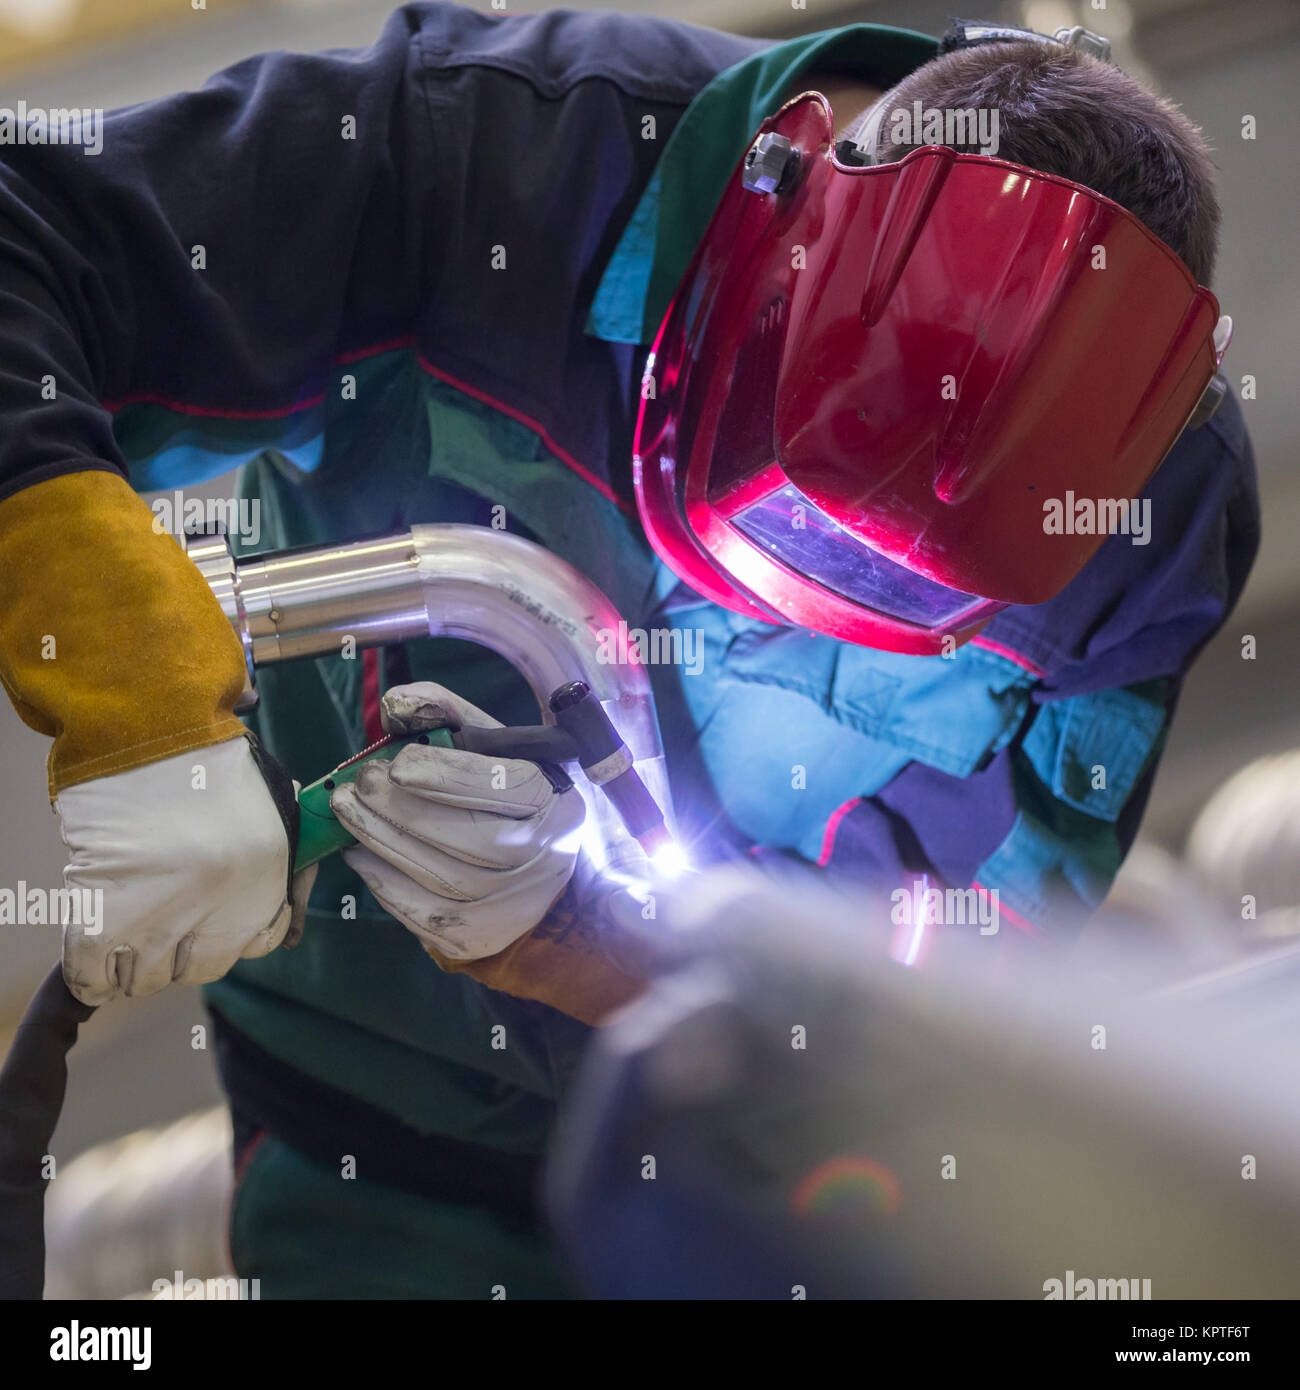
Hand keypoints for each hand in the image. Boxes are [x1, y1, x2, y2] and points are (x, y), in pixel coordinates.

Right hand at [57, 735, 312, 1005]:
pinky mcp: (105, 914)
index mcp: (265, 878)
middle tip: (155, 925)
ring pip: (145, 978)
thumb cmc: (205, 757)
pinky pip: (94, 973)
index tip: (204, 929)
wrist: (149, 727)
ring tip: (122, 932)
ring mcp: (162, 914)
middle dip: (176, 953)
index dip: (225, 937)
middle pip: (195, 970)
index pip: (254, 945)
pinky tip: (91, 958)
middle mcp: (219, 905)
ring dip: (131, 964)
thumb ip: (267, 858)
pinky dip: (89, 973)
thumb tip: (274, 913)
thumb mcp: (266, 807)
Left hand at [331, 682, 584, 960]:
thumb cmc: (510, 798)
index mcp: (556, 801)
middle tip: (358, 787)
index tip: (398, 764)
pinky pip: (423, 911)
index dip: (449, 776)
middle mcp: (543, 857)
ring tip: (347, 812)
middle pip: (471, 837)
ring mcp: (513, 904)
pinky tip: (360, 855)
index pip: (505, 787)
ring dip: (384, 842)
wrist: (541, 879)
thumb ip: (448, 715)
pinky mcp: (480, 937)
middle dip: (404, 811)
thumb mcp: (494, 748)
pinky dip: (384, 882)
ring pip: (441, 876)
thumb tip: (396, 706)